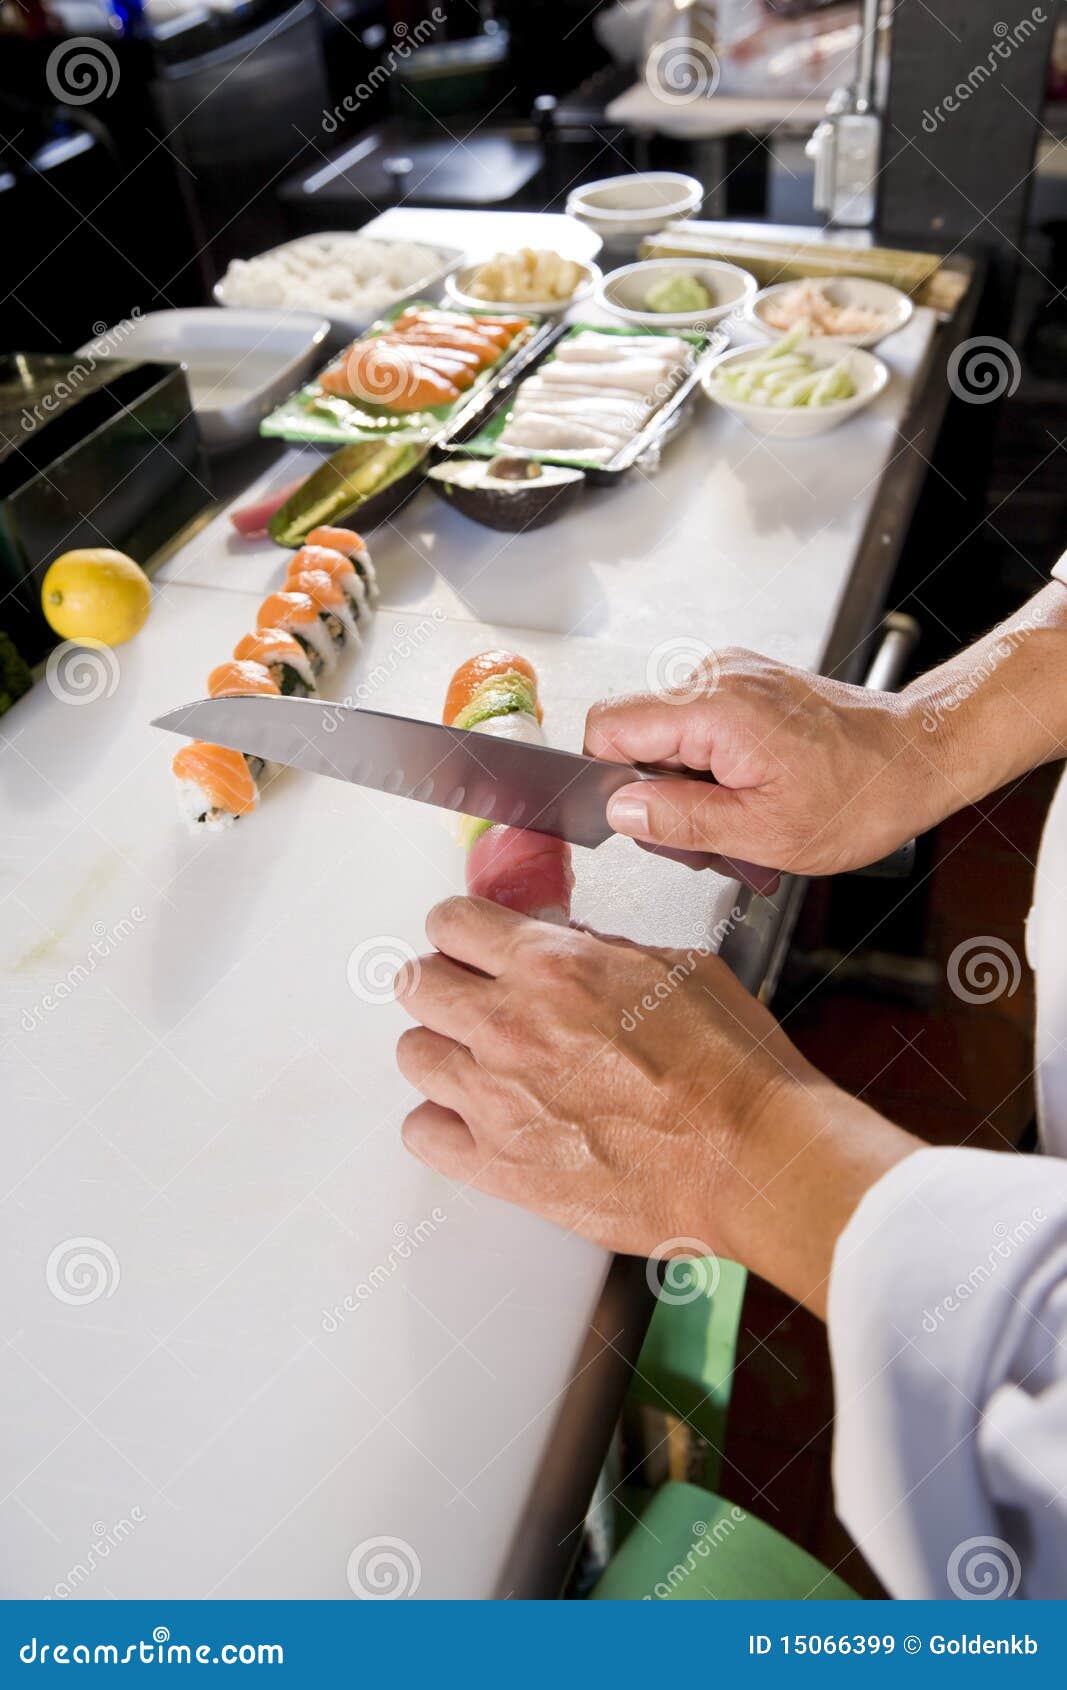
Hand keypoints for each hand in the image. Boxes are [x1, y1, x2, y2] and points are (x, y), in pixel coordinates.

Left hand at [395, 897, 916, 1310]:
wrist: (754, 1157)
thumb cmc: (732, 1068)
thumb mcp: (674, 968)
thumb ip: (602, 953)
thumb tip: (570, 948)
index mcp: (552, 966)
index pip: (452, 922)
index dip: (460, 929)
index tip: (469, 943)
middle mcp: (510, 1027)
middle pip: (415, 982)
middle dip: (440, 981)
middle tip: (465, 995)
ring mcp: (497, 1100)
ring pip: (412, 1054)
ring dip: (441, 1049)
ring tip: (474, 1059)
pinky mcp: (501, 1166)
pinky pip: (421, 1134)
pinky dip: (439, 1123)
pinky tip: (471, 1118)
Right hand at [585, 648, 939, 878]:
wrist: (917, 757)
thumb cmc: (861, 794)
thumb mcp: (764, 833)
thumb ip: (679, 820)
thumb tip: (620, 809)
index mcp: (714, 708)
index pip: (608, 726)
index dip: (608, 778)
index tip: (643, 816)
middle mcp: (716, 676)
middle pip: (635, 735)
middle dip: (659, 793)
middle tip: (711, 831)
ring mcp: (732, 674)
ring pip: (667, 737)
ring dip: (690, 785)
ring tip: (741, 812)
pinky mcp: (746, 683)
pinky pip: (698, 727)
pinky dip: (713, 767)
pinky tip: (751, 790)